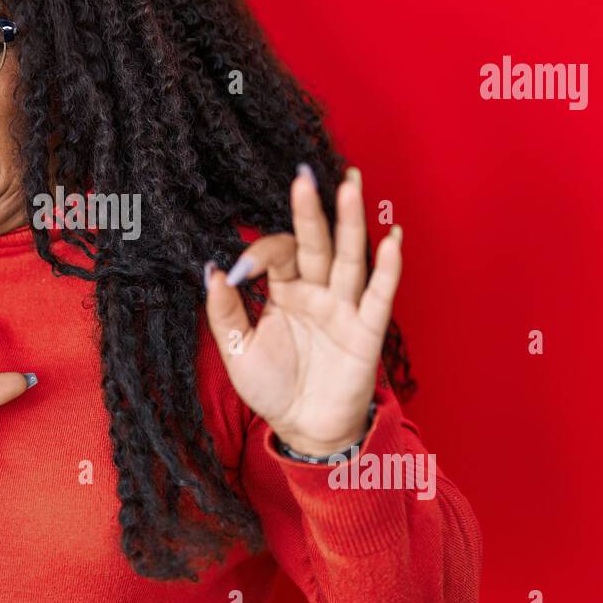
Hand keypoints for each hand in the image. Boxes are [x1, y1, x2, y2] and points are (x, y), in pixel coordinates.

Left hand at [204, 165, 402, 455]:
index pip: (279, 253)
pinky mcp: (366, 333)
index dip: (260, 253)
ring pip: (349, 258)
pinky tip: (391, 241)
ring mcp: (344, 309)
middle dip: (313, 208)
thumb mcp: (237, 350)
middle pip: (317, 242)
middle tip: (307, 173)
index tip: (240, 270)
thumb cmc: (272, 387)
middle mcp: (317, 291)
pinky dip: (386, 270)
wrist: (302, 430)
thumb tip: (211, 270)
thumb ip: (224, 312)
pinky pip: (378, 298)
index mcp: (286, 291)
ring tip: (351, 184)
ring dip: (352, 222)